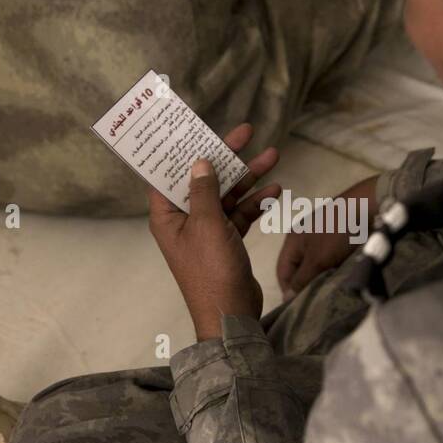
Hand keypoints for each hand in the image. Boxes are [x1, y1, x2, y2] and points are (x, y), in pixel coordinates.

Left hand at [148, 124, 279, 340]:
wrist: (231, 314)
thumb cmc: (211, 270)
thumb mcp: (207, 224)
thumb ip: (204, 190)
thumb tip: (198, 162)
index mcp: (168, 216)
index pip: (170, 174)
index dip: (183, 151)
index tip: (196, 128)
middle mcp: (184, 221)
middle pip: (205, 180)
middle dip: (227, 157)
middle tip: (247, 131)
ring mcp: (207, 232)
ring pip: (227, 195)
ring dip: (249, 178)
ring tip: (273, 156)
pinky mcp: (227, 242)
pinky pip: (240, 215)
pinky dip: (255, 203)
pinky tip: (275, 191)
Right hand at [275, 175, 378, 300]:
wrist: (369, 207)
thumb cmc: (337, 232)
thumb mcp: (317, 259)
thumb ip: (301, 279)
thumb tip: (286, 299)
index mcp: (293, 240)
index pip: (282, 272)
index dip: (288, 290)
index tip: (298, 308)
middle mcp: (304, 238)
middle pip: (299, 269)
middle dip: (305, 285)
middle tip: (315, 303)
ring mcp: (322, 238)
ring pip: (316, 266)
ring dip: (321, 279)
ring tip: (329, 293)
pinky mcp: (340, 239)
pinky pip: (331, 260)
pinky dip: (334, 270)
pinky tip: (341, 279)